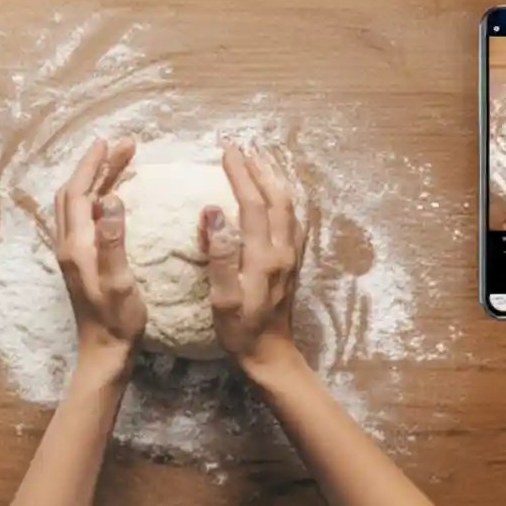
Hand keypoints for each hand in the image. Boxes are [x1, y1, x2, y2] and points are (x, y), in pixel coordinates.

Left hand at [55, 139, 145, 359]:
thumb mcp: (119, 281)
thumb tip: (110, 200)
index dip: (93, 165)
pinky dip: (97, 198)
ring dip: (96, 180)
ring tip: (122, 163)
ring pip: (78, 205)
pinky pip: (84, 218)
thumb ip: (113, 240)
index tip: (111, 142)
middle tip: (125, 147)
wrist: (105, 352)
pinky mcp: (81, 262)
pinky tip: (115, 198)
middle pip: (75, 193)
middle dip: (96, 166)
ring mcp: (73, 254)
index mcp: (77, 246)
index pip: (79, 192)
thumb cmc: (118, 321)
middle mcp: (69, 245)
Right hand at [199, 144, 306, 369]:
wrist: (271, 355)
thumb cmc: (240, 331)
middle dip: (258, 169)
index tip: (226, 151)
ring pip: (288, 207)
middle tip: (241, 149)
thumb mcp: (221, 299)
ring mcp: (291, 257)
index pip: (252, 204)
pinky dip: (283, 200)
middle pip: (276, 198)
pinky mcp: (293, 264)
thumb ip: (219, 256)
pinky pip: (293, 221)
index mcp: (264, 257)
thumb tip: (212, 213)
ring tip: (258, 162)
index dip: (239, 175)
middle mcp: (283, 251)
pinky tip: (275, 196)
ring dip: (273, 181)